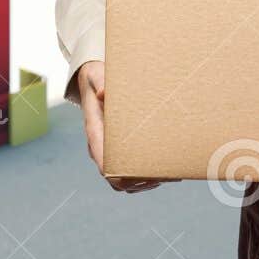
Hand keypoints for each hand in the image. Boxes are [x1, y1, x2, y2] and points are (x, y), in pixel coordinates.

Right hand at [75, 61, 170, 193]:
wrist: (92, 80)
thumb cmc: (96, 79)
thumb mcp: (97, 76)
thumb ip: (100, 83)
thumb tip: (103, 93)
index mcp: (94, 132)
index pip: (103, 163)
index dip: (120, 176)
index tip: (139, 176)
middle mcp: (99, 146)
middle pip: (115, 178)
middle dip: (138, 182)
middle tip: (161, 177)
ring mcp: (107, 149)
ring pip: (122, 180)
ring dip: (143, 182)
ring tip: (166, 176)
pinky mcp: (115, 148)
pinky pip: (127, 172)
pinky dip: (143, 177)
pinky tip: (161, 170)